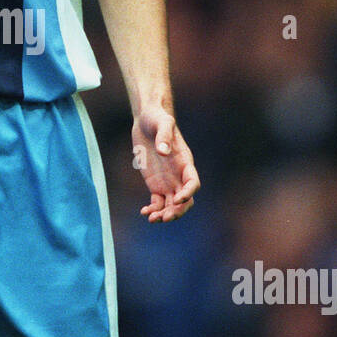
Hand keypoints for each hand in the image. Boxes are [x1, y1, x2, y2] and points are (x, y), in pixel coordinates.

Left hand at [132, 106, 199, 222]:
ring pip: (171, 205)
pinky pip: (157, 202)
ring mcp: (168, 181)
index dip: (188, 193)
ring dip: (164, 214)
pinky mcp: (155, 184)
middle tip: (164, 217)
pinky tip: (144, 212)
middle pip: (185, 200)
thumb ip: (164, 135)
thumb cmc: (157, 118)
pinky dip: (153, 210)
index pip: (193, 182)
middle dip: (177, 210)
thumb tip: (164, 151)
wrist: (146, 120)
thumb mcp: (162, 122)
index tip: (178, 199)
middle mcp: (178, 175)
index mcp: (184, 162)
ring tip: (151, 218)